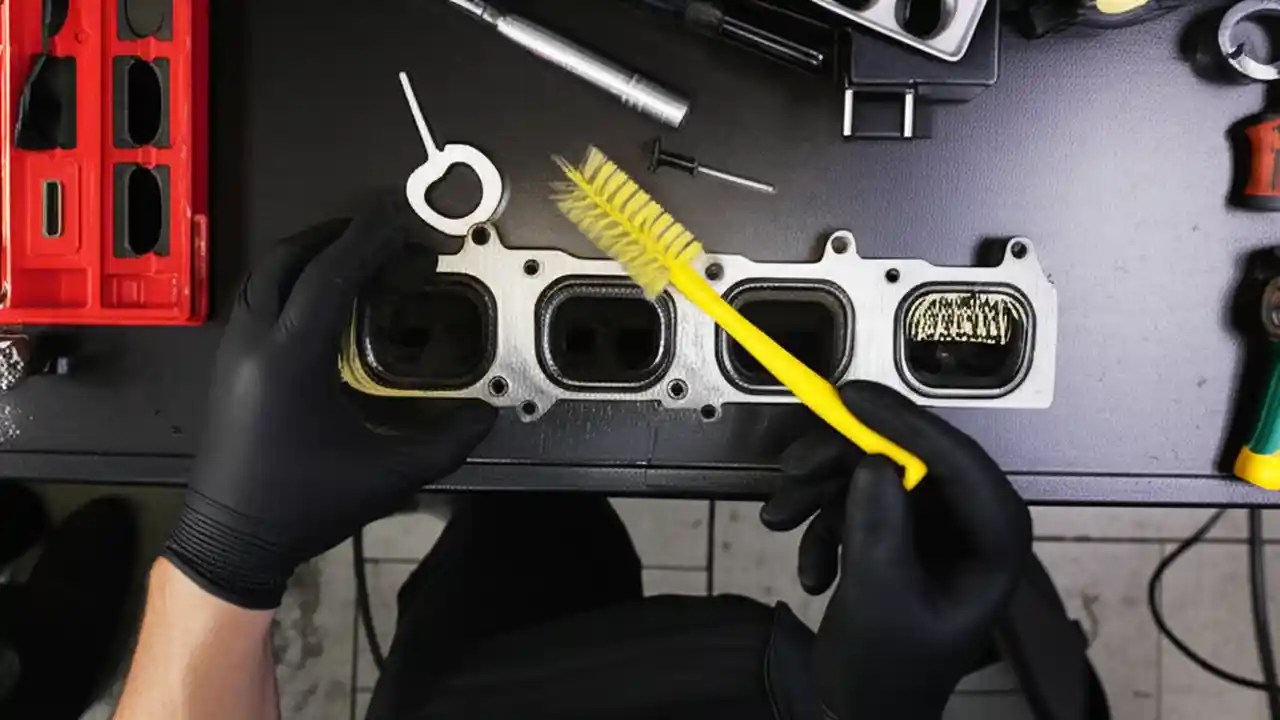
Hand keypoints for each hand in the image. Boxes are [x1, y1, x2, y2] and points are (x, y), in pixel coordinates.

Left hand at [164, 199, 495, 609]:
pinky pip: (258, 296)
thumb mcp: (388, 476)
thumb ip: (446, 441)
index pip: (331, 273)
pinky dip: (292, 278)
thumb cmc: (306, 505)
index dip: (372, 238)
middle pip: (290, 257)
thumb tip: (488, 415)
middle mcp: (255, 340)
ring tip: (358, 254)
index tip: (406, 216)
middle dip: (340, 233)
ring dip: (311, 252)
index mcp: (291, 358)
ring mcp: (233, 349)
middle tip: (388, 232)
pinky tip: (325, 296)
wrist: (230, 539)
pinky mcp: (227, 363)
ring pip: (266, 273)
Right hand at [761, 381, 1030, 719]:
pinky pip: (854, 499)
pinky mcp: (898, 530)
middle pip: (906, 456)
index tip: (853, 399)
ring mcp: (931, 525)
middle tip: (792, 467)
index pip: (958, 460)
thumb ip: (879, 526)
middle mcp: (967, 523)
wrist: (858, 709)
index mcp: (992, 541)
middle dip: (840, 461)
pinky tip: (814, 569)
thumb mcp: (879, 598)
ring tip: (779, 519)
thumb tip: (875, 461)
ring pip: (872, 472)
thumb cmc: (887, 671)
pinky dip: (821, 525)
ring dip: (817, 494)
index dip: (905, 422)